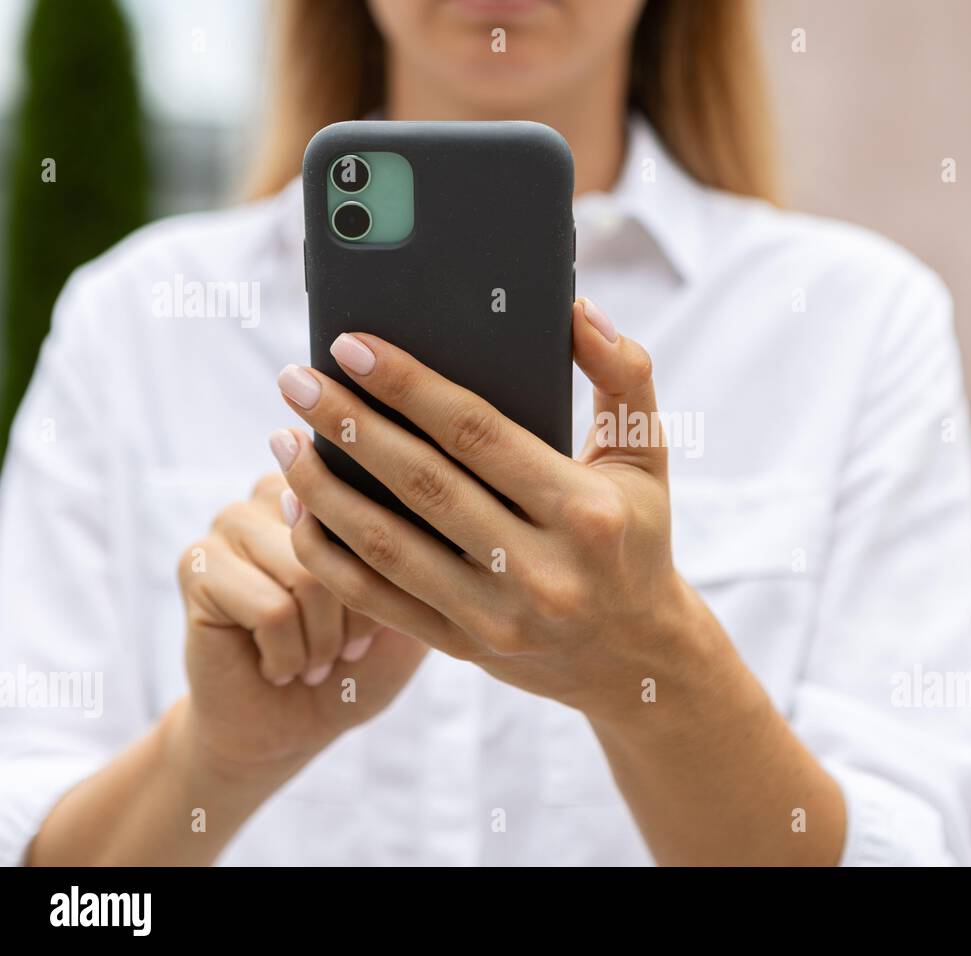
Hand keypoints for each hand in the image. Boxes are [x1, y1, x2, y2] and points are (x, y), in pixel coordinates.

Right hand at [177, 472, 427, 776]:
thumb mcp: (414, 607)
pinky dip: (286, 656)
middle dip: (356, 615)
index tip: (379, 623)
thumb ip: (414, 550)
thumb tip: (389, 508)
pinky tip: (275, 665)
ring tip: (311, 656)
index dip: (392, 581)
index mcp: (340, 484)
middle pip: (346, 541)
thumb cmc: (361, 664)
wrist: (293, 728)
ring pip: (309, 574)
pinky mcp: (197, 563)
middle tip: (343, 648)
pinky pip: (273, 609)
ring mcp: (234, 520)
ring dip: (321, 640)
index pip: (385, 504)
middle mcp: (283, 487)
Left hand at [270, 299, 718, 726]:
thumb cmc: (636, 535)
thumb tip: (579, 310)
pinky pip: (379, 601)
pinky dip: (330, 556)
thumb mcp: (646, 455)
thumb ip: (624, 375)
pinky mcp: (465, 649)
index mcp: (586, 511)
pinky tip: (300, 512)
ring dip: (323, 489)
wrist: (636, 656)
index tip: (351, 344)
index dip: (408, 386)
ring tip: (282, 439)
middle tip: (295, 380)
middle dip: (349, 425)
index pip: (479, 434)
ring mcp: (499, 617)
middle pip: (422, 484)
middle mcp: (542, 570)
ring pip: (388, 546)